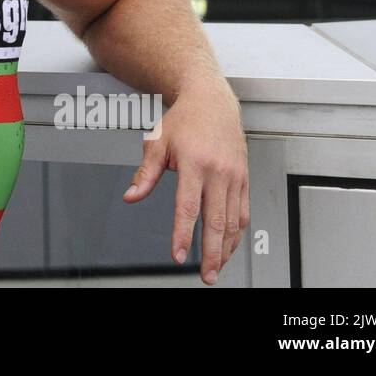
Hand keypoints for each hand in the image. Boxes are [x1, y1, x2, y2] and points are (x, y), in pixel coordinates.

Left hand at [123, 77, 248, 284]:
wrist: (212, 101)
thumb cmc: (184, 120)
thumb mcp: (157, 142)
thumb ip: (145, 174)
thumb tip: (131, 196)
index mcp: (195, 163)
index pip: (188, 207)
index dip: (183, 234)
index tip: (178, 255)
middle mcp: (218, 172)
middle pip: (216, 221)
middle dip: (211, 253)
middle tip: (206, 275)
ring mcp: (235, 176)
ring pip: (233, 221)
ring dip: (226, 248)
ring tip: (217, 268)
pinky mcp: (244, 178)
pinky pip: (243, 211)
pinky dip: (237, 233)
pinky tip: (229, 246)